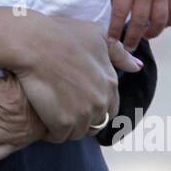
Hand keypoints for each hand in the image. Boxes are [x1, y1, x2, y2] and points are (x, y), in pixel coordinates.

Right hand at [9, 11, 139, 142]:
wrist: (32, 43)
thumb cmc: (61, 34)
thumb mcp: (96, 35)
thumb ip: (118, 53)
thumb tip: (137, 67)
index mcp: (110, 82)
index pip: (111, 108)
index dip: (95, 105)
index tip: (79, 99)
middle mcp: (101, 101)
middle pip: (96, 123)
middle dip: (83, 119)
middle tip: (64, 107)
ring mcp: (83, 114)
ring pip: (77, 132)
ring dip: (67, 127)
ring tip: (53, 114)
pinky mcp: (62, 123)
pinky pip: (59, 137)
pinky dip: (52, 132)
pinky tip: (44, 119)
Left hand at [108, 0, 170, 49]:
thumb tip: (118, 13)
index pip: (118, 14)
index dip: (115, 30)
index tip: (112, 41)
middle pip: (139, 22)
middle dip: (133, 38)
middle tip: (129, 47)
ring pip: (159, 21)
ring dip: (152, 33)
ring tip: (146, 36)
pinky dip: (169, 22)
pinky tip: (163, 24)